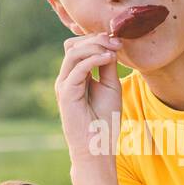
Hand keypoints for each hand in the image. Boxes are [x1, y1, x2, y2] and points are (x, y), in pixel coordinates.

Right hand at [55, 33, 122, 160]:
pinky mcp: (65, 93)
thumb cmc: (104, 119)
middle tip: (116, 42)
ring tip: (113, 50)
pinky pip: (77, 69)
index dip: (97, 39)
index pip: (79, 46)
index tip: (119, 41)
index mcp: (76, 75)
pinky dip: (93, 60)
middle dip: (95, 39)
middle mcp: (67, 77)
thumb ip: (107, 66)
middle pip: (73, 45)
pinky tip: (108, 59)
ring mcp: (64, 84)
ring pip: (73, 52)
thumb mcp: (110, 86)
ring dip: (95, 47)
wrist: (97, 145)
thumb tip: (110, 45)